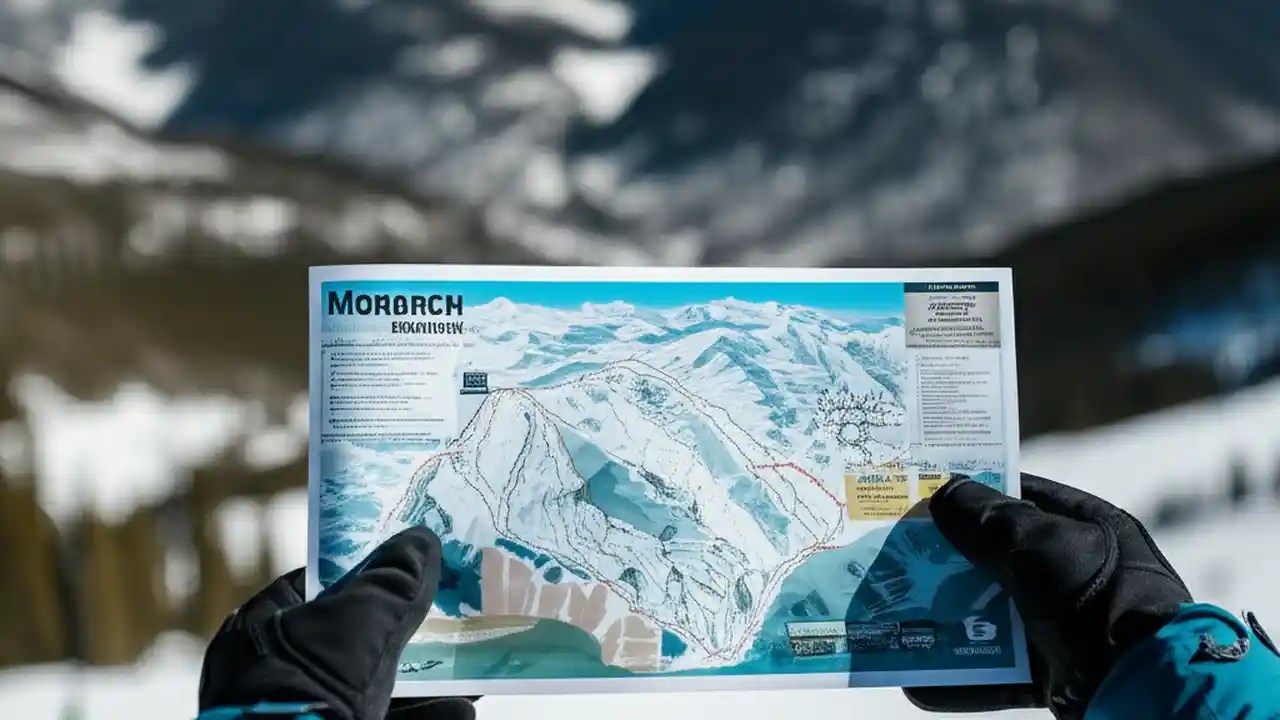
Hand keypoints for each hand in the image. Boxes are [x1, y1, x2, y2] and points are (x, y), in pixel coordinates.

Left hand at [198, 527, 474, 719]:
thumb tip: (421, 541)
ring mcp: (299, 712)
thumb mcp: (362, 621)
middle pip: (352, 641)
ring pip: (373, 691)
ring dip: (427, 683)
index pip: (315, 586)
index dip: (363, 572)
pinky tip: (461, 710)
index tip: (408, 566)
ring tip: (469, 674)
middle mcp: (273, 673)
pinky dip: (425, 715)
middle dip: (404, 634)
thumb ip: (394, 582)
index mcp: (261, 631)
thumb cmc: (313, 684)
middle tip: (449, 616)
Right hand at [904, 474, 1191, 718]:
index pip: (1023, 498)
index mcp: (1088, 528)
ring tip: (896, 615)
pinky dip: (960, 678)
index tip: (927, 492)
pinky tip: (917, 682)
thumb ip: (986, 519)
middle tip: (897, 552)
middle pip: (999, 560)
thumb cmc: (1095, 596)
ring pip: (992, 618)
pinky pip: (997, 672)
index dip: (976, 493)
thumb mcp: (1037, 543)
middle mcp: (1077, 574)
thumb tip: (943, 493)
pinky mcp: (1055, 674)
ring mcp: (1067, 626)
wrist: (1146, 685)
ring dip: (946, 620)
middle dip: (949, 559)